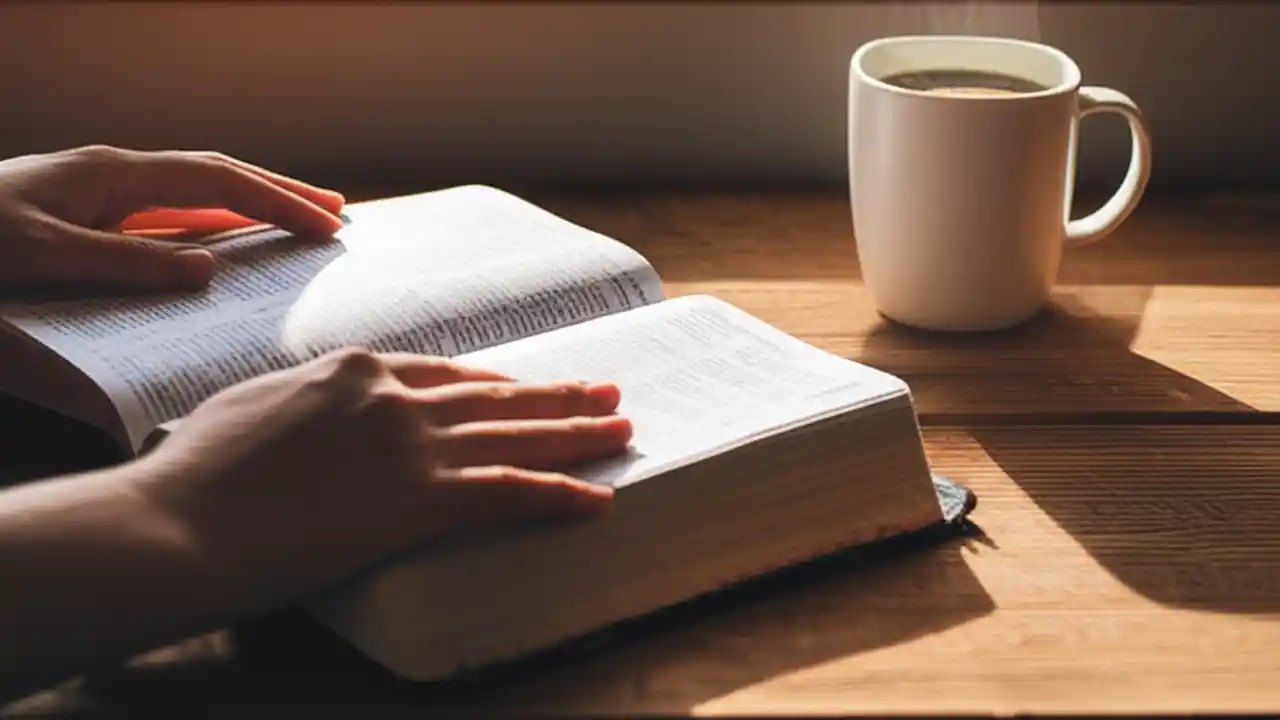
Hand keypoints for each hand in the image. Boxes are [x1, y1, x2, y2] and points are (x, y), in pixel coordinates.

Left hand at [0, 145, 344, 292]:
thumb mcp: (43, 259)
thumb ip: (127, 264)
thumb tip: (208, 272)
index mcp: (112, 177)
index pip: (218, 182)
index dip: (278, 202)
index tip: (326, 226)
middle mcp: (112, 178)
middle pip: (217, 175)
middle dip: (280, 191)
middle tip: (337, 212)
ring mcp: (99, 196)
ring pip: (195, 194)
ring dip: (250, 206)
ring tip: (297, 221)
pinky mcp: (85, 220)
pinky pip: (167, 219)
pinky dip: (211, 227)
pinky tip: (225, 247)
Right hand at [133, 348, 629, 611]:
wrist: (177, 522)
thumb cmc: (194, 476)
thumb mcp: (250, 410)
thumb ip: (301, 405)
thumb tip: (310, 412)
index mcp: (352, 371)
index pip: (445, 374)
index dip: (496, 384)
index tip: (528, 387)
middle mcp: (393, 397)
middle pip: (496, 396)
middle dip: (557, 395)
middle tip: (606, 392)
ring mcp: (411, 445)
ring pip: (516, 435)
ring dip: (578, 435)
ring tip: (623, 431)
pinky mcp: (421, 498)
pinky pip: (509, 491)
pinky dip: (559, 494)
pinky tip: (596, 498)